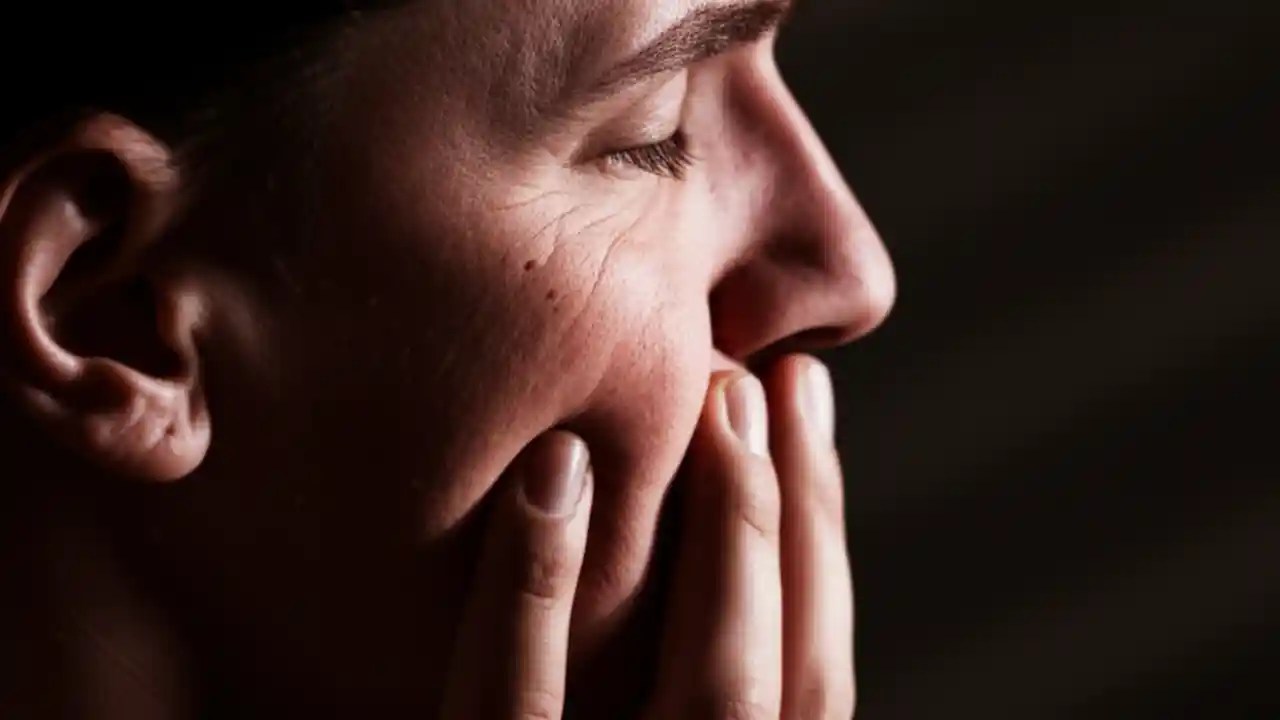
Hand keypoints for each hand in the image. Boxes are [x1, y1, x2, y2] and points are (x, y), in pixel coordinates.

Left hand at [440, 354, 855, 718]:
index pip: (814, 681)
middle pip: (774, 679)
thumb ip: (657, 660)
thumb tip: (702, 500)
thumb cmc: (502, 714)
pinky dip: (534, 587)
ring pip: (710, 700)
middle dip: (784, 518)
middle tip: (756, 380)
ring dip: (728, 538)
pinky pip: (508, 708)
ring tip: (709, 399)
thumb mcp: (611, 704)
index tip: (800, 399)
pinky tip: (549, 471)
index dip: (819, 535)